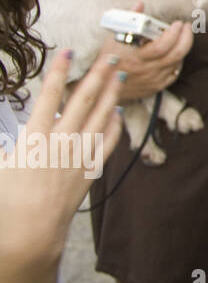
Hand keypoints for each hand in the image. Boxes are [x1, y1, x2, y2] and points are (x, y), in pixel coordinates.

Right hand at [0, 50, 123, 277]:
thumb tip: (16, 135)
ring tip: (120, 75)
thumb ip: (11, 143)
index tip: (68, 51)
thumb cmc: (6, 200)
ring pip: (101, 117)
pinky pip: (107, 141)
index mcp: (34, 138)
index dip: (59, 71)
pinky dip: (114, 124)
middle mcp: (61, 142)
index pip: (49, 96)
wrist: (30, 232)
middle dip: (97, 75)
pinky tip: (118, 112)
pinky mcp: (90, 169)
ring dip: (111, 94)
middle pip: (83, 100)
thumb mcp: (2, 165)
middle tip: (110, 55)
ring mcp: (79, 155)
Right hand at [87, 1, 193, 100]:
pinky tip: (175, 54)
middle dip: (186, 38)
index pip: (162, 46)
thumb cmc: (107, 58)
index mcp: (135, 56)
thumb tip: (139, 4)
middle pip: (176, 54)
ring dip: (183, 48)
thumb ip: (128, 20)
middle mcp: (146, 70)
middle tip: (186, 27)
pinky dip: (178, 62)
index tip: (178, 23)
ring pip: (177, 63)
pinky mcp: (156, 87)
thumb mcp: (113, 37)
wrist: (102, 86)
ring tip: (181, 37)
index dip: (174, 33)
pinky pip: (174, 74)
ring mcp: (153, 80)